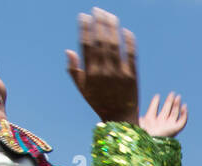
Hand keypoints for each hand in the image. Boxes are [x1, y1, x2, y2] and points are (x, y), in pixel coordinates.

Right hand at [66, 8, 137, 123]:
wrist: (120, 118)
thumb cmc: (99, 102)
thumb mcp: (83, 89)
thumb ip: (74, 71)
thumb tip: (68, 51)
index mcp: (91, 73)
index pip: (86, 45)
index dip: (85, 29)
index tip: (84, 16)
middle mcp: (104, 71)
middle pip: (101, 41)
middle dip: (99, 23)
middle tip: (98, 10)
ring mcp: (119, 73)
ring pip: (115, 45)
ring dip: (112, 28)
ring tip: (109, 16)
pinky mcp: (133, 76)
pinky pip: (131, 55)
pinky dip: (129, 42)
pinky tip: (126, 31)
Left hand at [139, 92, 186, 137]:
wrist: (148, 142)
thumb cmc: (141, 134)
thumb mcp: (136, 121)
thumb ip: (135, 114)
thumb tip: (135, 106)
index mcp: (150, 122)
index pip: (154, 109)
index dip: (155, 102)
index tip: (157, 96)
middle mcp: (160, 124)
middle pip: (166, 110)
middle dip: (170, 101)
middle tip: (172, 93)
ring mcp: (168, 127)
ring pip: (174, 114)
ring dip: (177, 105)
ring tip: (178, 96)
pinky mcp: (175, 130)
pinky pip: (182, 122)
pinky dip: (185, 115)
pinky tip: (184, 106)